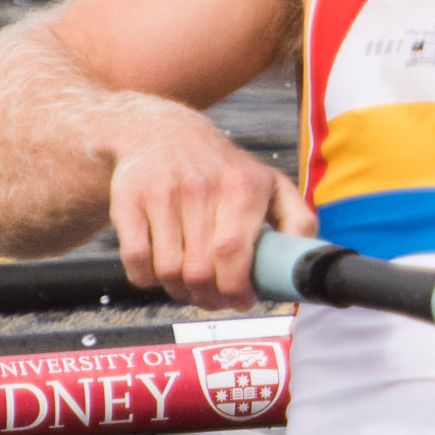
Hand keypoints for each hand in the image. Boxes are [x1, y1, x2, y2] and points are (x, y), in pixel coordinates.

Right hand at [104, 109, 310, 308]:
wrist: (163, 132)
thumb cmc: (224, 168)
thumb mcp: (271, 182)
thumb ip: (297, 219)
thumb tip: (307, 258)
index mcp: (242, 186)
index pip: (233, 252)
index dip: (236, 287)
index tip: (242, 301)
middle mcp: (201, 188)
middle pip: (199, 268)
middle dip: (210, 296)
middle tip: (216, 300)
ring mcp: (162, 194)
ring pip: (167, 270)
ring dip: (180, 291)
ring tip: (191, 288)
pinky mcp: (128, 202)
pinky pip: (135, 260)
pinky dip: (147, 279)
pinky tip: (161, 274)